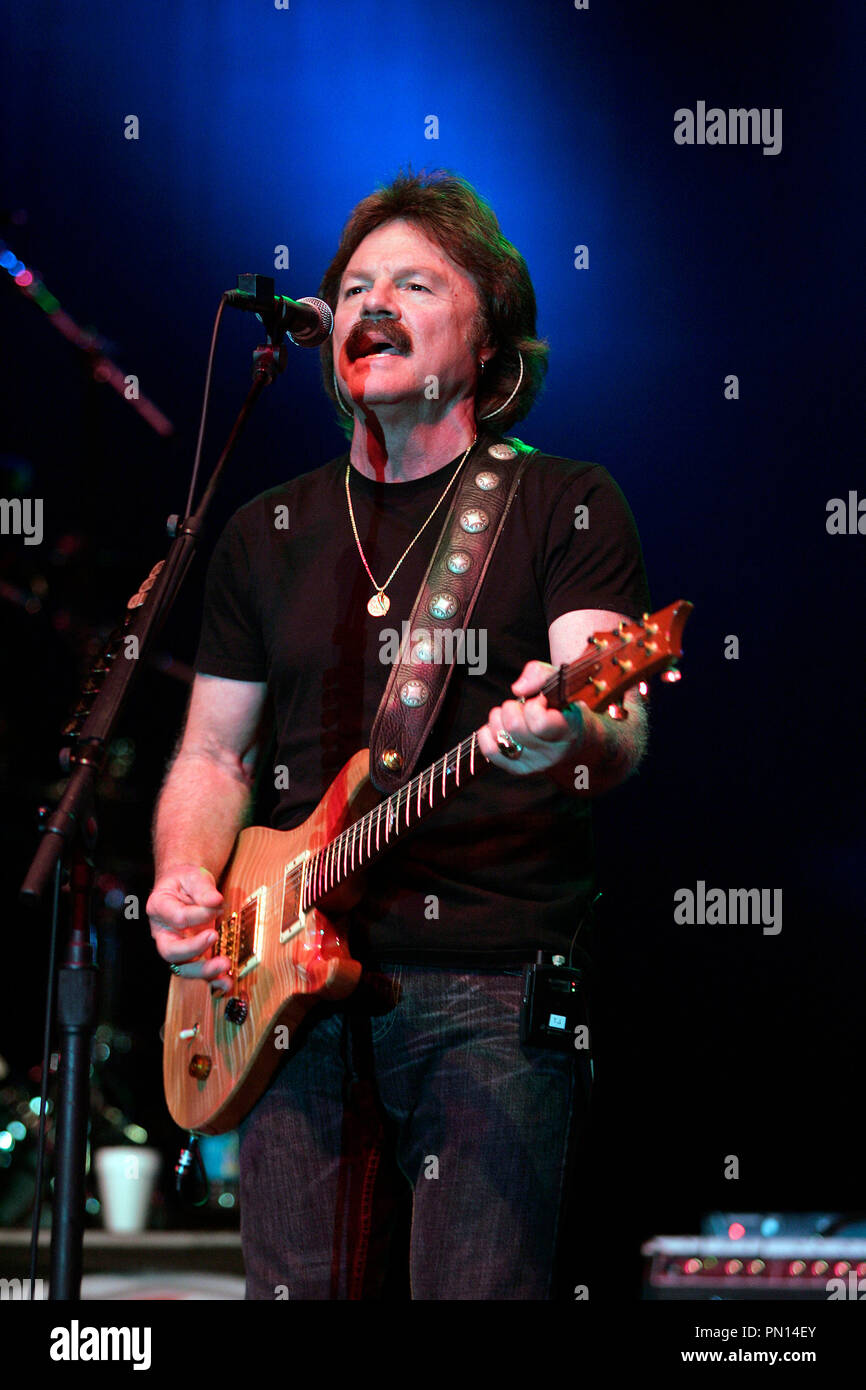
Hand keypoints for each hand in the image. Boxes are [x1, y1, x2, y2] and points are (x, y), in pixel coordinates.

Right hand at [146, 863, 231, 992]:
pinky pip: (199, 973)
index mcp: (158, 908)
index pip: (177, 917)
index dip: (198, 914)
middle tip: (213, 936)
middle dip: (192, 949)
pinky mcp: (192, 956)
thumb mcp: (193, 876)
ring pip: (183, 968)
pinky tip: (226, 982)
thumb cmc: (186, 881)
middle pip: (170, 951)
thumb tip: (215, 901)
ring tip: (224, 965)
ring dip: (204, 970)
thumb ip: (203, 887)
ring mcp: (177, 947)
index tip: (217, 905)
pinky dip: (213, 980)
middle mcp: (163, 932)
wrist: (186, 887)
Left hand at [477, 660, 585, 774]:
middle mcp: (552, 753)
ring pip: (500, 739)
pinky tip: (499, 726)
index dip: (533, 705)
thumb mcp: (562, 681)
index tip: (540, 701)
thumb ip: (541, 675)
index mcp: (568, 731)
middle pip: (515, 728)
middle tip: (522, 706)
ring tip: (512, 715)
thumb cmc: (567, 705)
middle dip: (512, 708)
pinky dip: (487, 734)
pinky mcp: (519, 769)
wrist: (578, 737)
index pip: (540, 723)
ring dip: (499, 719)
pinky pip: (491, 751)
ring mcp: (535, 765)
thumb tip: (517, 689)